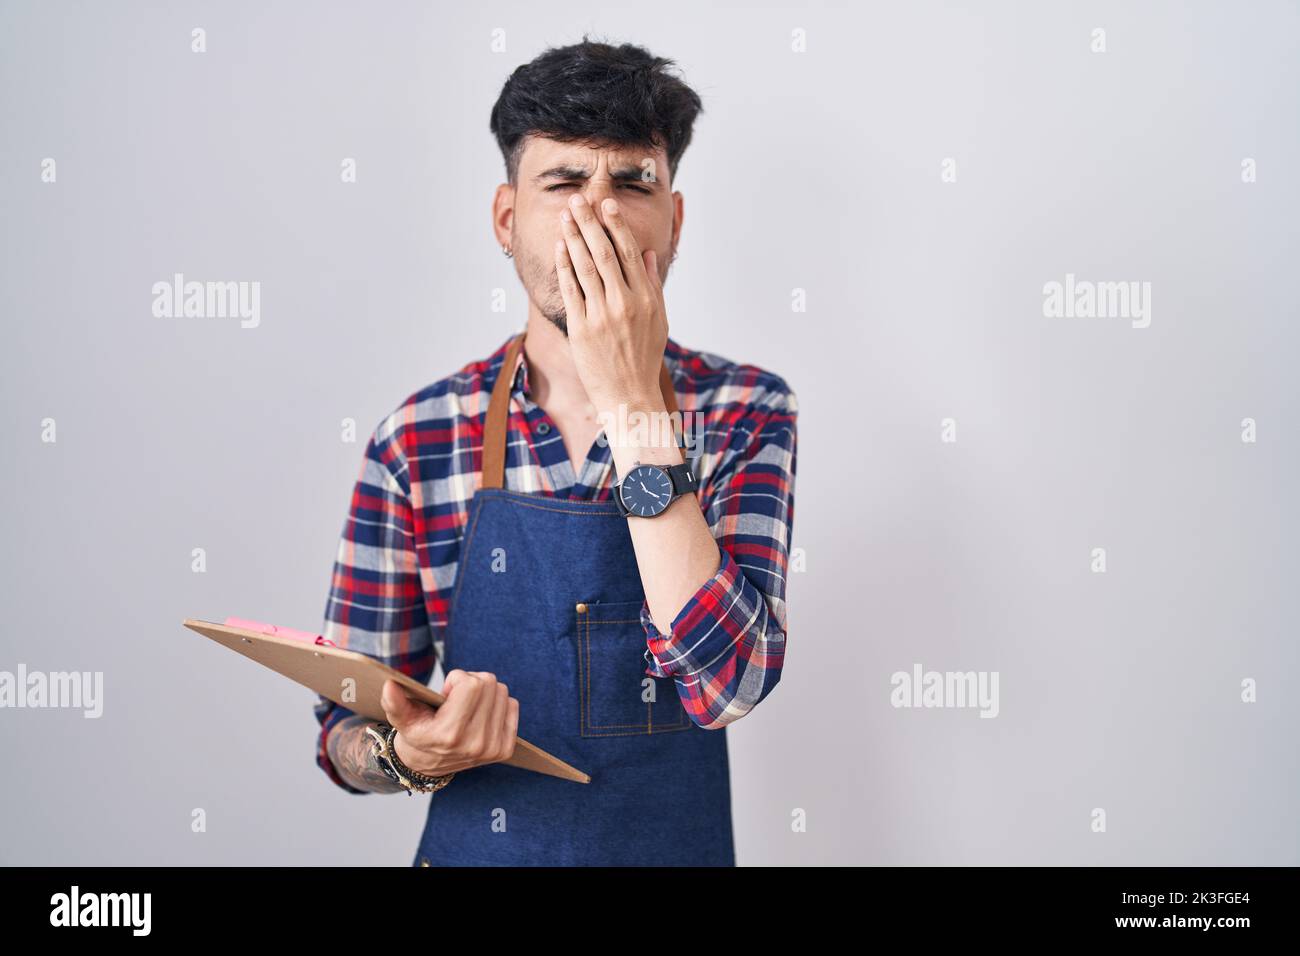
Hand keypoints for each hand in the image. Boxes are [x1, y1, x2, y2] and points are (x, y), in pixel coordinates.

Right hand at [380, 672, 517, 776]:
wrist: (428, 765)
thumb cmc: (417, 734)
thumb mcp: (401, 719)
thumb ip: (394, 702)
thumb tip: (390, 685)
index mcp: (450, 734)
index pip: (471, 684)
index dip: (456, 679)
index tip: (446, 692)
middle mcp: (475, 744)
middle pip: (489, 683)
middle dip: (471, 682)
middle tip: (456, 697)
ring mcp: (493, 748)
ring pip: (501, 692)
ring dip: (484, 692)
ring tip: (466, 706)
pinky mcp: (505, 749)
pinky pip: (512, 705)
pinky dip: (497, 703)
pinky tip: (480, 713)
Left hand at [554, 193, 667, 419]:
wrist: (628, 395)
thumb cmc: (644, 359)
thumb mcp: (658, 321)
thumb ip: (652, 286)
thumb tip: (647, 254)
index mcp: (646, 299)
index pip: (629, 253)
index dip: (616, 226)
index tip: (606, 205)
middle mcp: (624, 304)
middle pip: (604, 253)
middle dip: (589, 223)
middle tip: (578, 200)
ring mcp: (601, 316)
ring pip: (585, 267)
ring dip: (573, 237)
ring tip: (565, 215)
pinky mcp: (581, 329)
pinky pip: (571, 290)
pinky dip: (564, 265)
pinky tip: (560, 246)